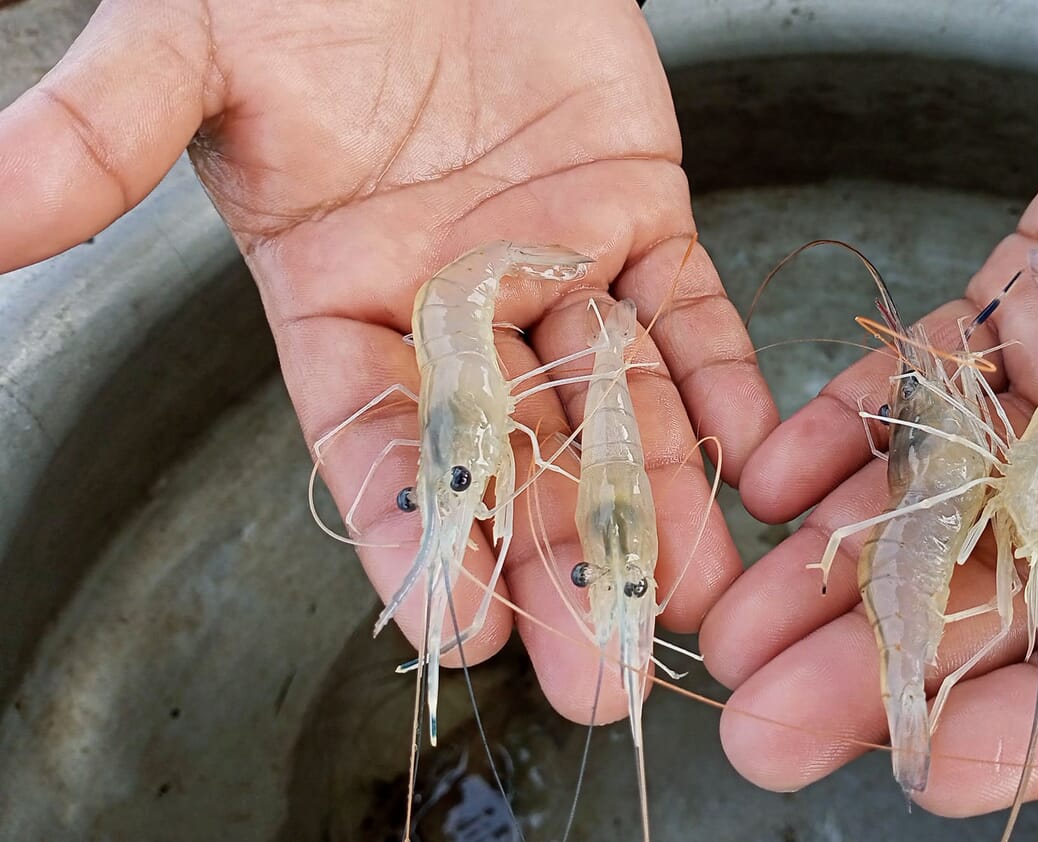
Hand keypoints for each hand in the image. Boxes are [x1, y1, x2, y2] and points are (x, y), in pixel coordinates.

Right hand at [0, 0, 776, 722]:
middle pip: (509, 455)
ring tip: (689, 605)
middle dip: (555, 564)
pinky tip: (751, 466)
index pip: (371, 438)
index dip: (410, 531)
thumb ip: (96, 139)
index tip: (454, 628)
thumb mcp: (189, 45)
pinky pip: (689, 313)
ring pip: (612, 404)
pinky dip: (722, 385)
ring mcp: (555, 264)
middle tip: (597, 674)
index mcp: (335, 295)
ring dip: (656, 503)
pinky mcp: (640, 209)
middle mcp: (453, 305)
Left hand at [701, 14, 1037, 814]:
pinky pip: (926, 372)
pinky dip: (847, 425)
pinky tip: (772, 485)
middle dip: (889, 662)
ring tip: (741, 629)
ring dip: (836, 562)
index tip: (932, 768)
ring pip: (947, 493)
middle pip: (1015, 592)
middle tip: (774, 724)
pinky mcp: (1027, 296)